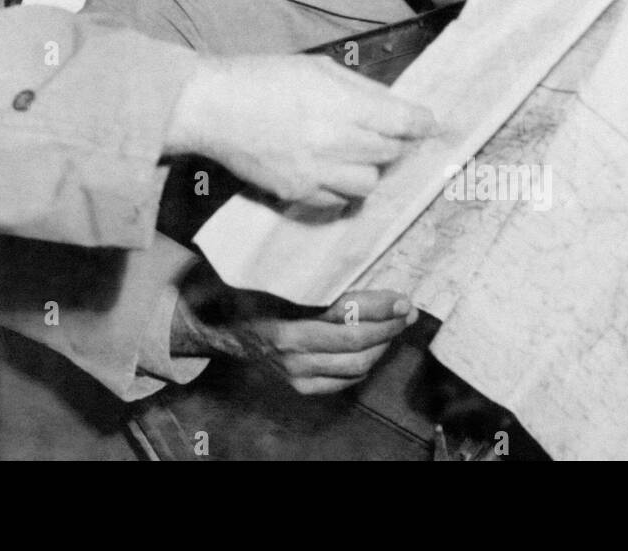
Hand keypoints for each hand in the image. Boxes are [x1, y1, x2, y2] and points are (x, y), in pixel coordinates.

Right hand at [165, 55, 434, 207]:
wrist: (213, 107)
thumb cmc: (262, 78)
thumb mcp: (317, 67)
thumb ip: (360, 88)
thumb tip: (393, 105)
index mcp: (344, 104)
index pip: (403, 121)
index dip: (421, 124)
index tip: (427, 124)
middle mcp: (337, 141)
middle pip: (390, 153)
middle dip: (393, 142)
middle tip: (382, 133)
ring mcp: (318, 172)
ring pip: (369, 183)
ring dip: (368, 168)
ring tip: (352, 154)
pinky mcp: (298, 192)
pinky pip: (338, 200)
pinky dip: (341, 187)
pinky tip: (329, 170)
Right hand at [173, 281, 416, 394]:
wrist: (219, 325)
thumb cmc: (250, 287)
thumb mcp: (273, 270)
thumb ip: (307, 265)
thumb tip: (351, 240)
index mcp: (286, 316)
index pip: (345, 315)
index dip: (379, 307)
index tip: (403, 298)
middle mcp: (292, 348)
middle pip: (357, 343)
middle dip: (389, 326)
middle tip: (407, 311)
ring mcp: (296, 372)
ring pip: (356, 365)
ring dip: (383, 345)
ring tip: (396, 326)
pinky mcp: (300, 386)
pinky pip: (345, 381)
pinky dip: (365, 364)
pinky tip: (374, 346)